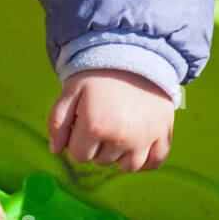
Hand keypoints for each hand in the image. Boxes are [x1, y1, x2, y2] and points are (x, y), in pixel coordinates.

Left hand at [48, 69, 174, 171]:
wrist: (134, 52)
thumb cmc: (98, 74)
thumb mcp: (70, 93)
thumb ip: (57, 122)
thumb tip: (55, 150)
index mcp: (95, 126)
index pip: (78, 156)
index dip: (77, 141)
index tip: (84, 123)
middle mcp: (122, 136)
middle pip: (101, 161)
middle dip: (98, 146)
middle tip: (104, 119)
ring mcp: (145, 136)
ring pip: (127, 166)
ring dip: (120, 154)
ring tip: (120, 130)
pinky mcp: (163, 132)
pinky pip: (155, 162)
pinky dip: (147, 160)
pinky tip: (138, 147)